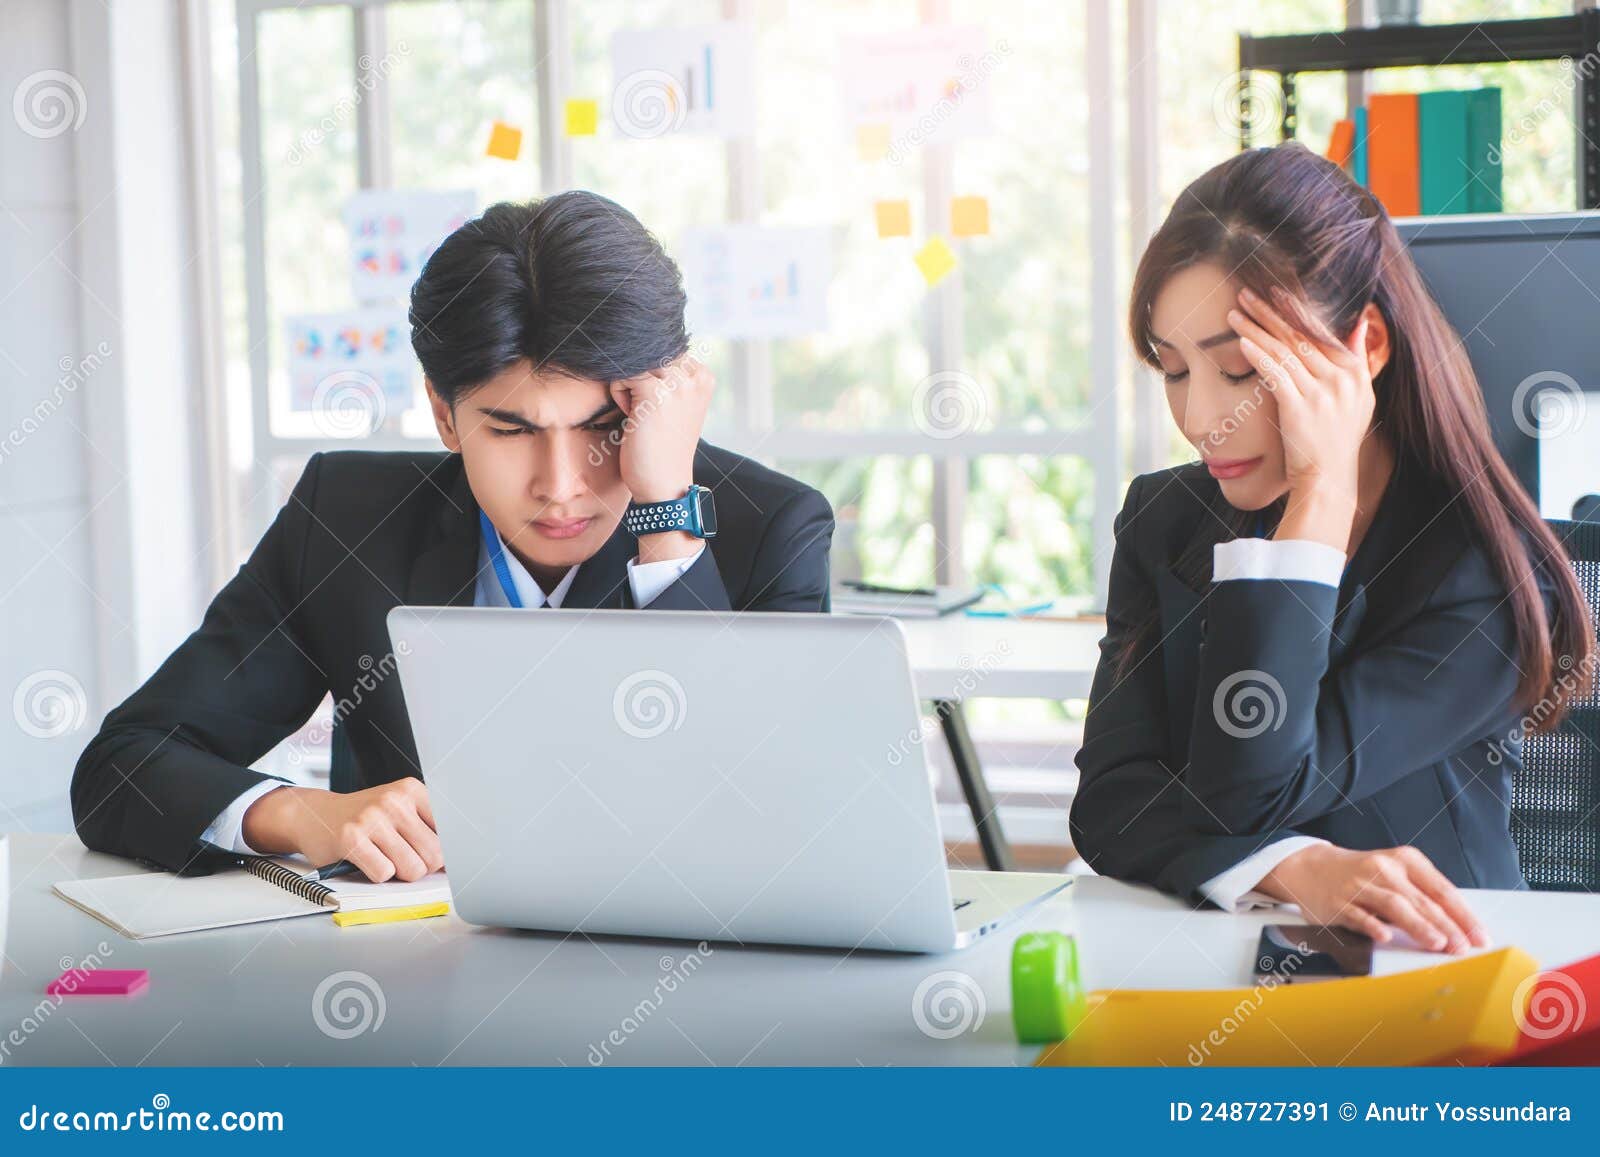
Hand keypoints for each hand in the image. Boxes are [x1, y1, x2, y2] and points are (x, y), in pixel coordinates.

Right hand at [241, 778, 442, 882]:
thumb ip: (428, 830)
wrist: (315, 815)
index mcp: (413, 790)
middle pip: (435, 856)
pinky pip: (384, 874)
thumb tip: (454, 864)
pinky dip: (377, 875)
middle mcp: (395, 800)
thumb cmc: (363, 817)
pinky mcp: (352, 839)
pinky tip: (366, 860)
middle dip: (422, 867)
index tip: (437, 858)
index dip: (445, 853)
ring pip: (412, 868)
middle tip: (403, 859)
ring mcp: (372, 818)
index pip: (451, 832)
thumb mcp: (399, 810)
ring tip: (384, 857)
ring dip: (399, 873)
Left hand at [609, 354, 714, 503]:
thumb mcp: (676, 404)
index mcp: (704, 376)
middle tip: (646, 412)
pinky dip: (619, 394)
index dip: (652, 374)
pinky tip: (631, 417)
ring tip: (640, 414)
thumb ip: (669, 376)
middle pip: (649, 353)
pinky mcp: (655, 393)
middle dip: (639, 378)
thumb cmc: (663, 447)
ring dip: (628, 385)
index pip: (664, 350)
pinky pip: (623, 374)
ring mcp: (677, 384)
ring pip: (636, 362)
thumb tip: (638, 345)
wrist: (664, 485)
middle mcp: (695, 376)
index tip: (657, 406)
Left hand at [1228, 287, 1374, 548]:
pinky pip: (1276, 374)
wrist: (1329, 479)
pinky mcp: (1300, 408)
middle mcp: (1340, 378)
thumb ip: (1357, 358)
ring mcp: (1321, 393)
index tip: (1275, 291)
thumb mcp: (1360, 398)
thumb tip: (1359, 324)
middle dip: (1269, 312)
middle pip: (1298, 336)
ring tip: (1234, 313)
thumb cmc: (1337, 440)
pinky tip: (1241, 341)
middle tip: (1245, 293)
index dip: (1294, 310)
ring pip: (1284, 351)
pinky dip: (1258, 355)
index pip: (1319, 332)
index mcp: (1353, 372)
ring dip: (1256, 328)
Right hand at [1257, 843, 1489, 952]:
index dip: (1463, 915)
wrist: (1311, 867)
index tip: (1479, 936)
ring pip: (1395, 905)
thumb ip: (1423, 895)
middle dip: (1447, 926)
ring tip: (1437, 943)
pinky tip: (1385, 936)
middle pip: (1422, 900)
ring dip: (1419, 925)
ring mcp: (1361, 885)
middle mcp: (1384, 868)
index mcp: (1405, 860)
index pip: (1442, 890)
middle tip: (1463, 946)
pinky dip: (1373, 925)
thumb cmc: (1362, 874)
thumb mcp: (1395, 874)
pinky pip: (1359, 914)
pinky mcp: (1339, 901)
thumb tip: (1459, 927)